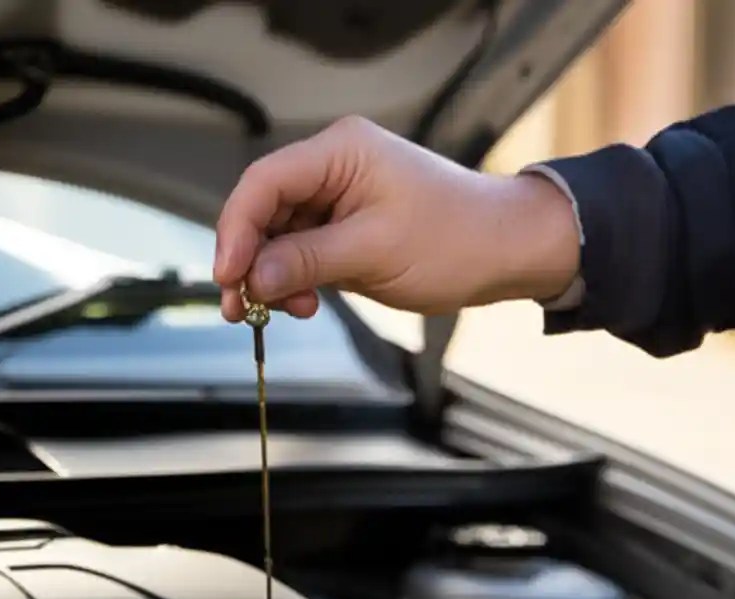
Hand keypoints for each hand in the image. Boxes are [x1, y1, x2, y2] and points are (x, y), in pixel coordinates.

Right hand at [213, 116, 580, 321]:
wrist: (506, 251)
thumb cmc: (459, 237)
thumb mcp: (374, 252)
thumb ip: (306, 261)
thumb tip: (253, 277)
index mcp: (341, 151)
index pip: (264, 183)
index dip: (236, 229)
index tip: (228, 274)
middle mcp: (333, 166)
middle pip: (263, 210)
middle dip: (249, 260)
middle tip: (239, 306)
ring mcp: (337, 196)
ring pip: (277, 235)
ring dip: (270, 276)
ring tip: (274, 311)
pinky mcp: (344, 225)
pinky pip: (299, 250)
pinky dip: (292, 279)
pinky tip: (300, 303)